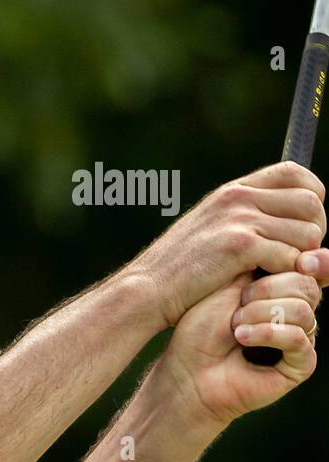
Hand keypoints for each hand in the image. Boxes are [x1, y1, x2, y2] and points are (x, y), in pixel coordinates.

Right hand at [127, 162, 324, 329]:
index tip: (303, 223)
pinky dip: (283, 275)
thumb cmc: (180, 269)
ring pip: (308, 233)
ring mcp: (238, 220)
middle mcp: (238, 197)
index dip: (313, 196)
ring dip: (301, 258)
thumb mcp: (211, 229)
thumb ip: (246, 218)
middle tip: (295, 256)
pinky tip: (263, 283)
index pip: (296, 173)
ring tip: (277, 272)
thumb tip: (293, 221)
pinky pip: (290, 257)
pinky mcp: (240, 246)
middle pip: (312, 203)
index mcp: (233, 190)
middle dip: (314, 232)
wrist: (148, 288)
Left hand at [154, 252, 323, 427]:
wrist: (187, 369)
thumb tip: (295, 243)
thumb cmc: (200, 327)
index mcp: (280, 290)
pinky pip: (300, 338)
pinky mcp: (300, 365)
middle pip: (307, 285)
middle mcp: (294, 313)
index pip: (305, 266)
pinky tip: (242, 337)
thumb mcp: (228, 285)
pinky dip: (269, 334)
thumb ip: (262, 262)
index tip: (274, 252)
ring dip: (262, 314)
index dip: (297, 259)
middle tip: (237, 303)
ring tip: (234, 326)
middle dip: (268, 290)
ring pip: (304, 310)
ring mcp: (300, 338)